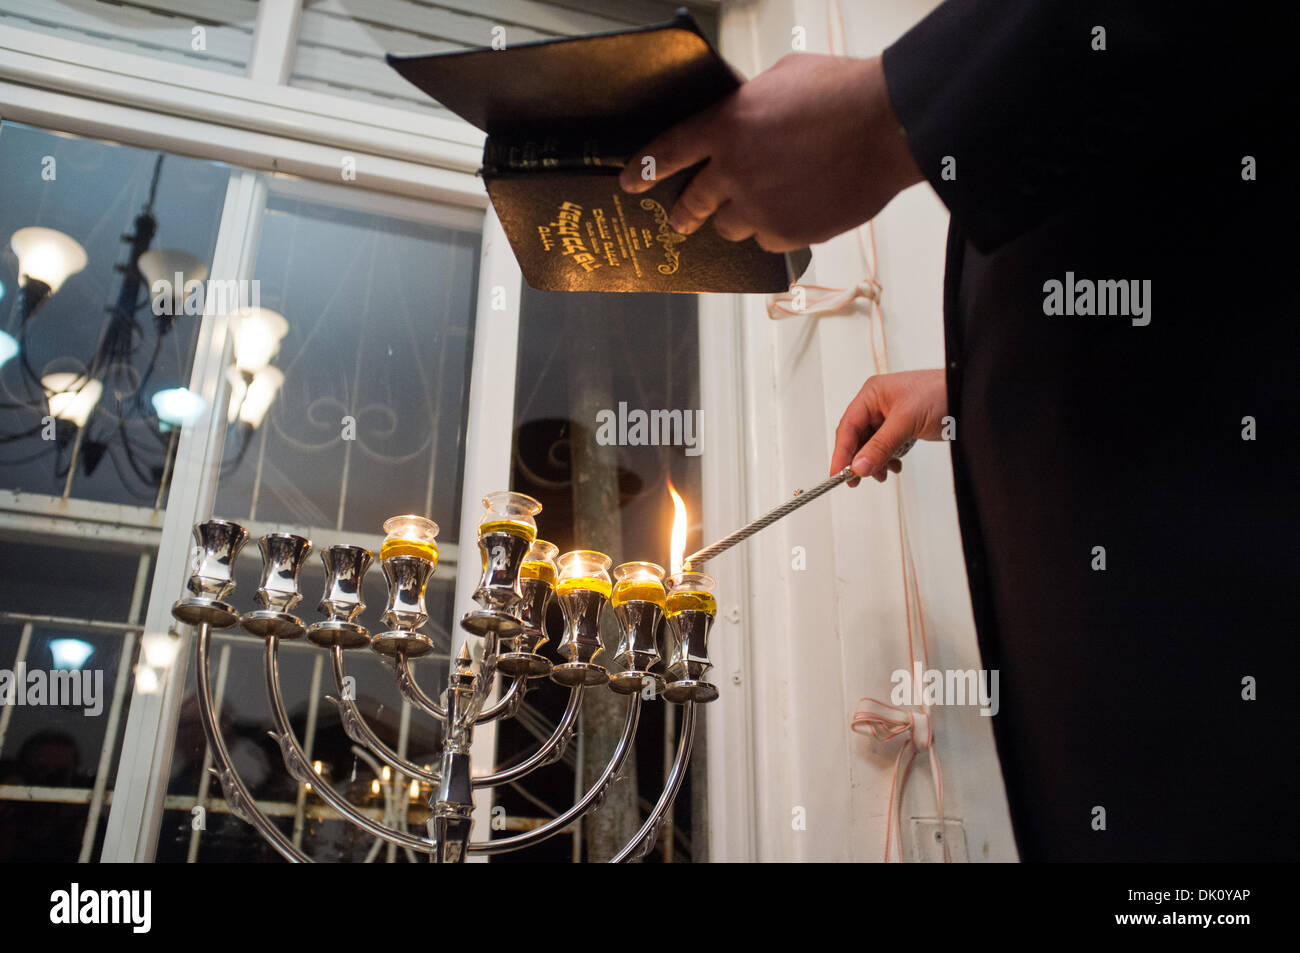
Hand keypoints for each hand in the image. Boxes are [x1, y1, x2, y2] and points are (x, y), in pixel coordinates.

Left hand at [618, 54, 922, 251]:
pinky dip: (777, 230)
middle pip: (693, 201)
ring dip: (739, 218)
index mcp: (726, 125)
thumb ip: (749, 107)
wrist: (887, 127)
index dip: (644, 169)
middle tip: (682, 220)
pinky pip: (768, 241)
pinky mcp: (786, 232)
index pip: (668, 152)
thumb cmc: (842, 94)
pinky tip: (796, 210)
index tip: (630, 183)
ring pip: (730, 226)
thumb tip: (744, 120)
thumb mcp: (781, 80)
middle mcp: (733, 170)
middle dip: (684, 213)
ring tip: (761, 205)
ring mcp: (758, 206)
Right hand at [831, 370, 947, 484]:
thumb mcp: (906, 421)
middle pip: (857, 436)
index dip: (841, 452)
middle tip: (856, 480)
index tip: (837, 473)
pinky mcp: (903, 426)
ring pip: (871, 444)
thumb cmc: (942, 392)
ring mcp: (890, 415)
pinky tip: (894, 466)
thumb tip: (859, 466)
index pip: (848, 426)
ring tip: (881, 474)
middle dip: (858, 459)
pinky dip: (888, 458)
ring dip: (874, 461)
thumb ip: (880, 445)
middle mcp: (878, 403)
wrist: (969, 394)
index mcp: (872, 394)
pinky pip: (887, 446)